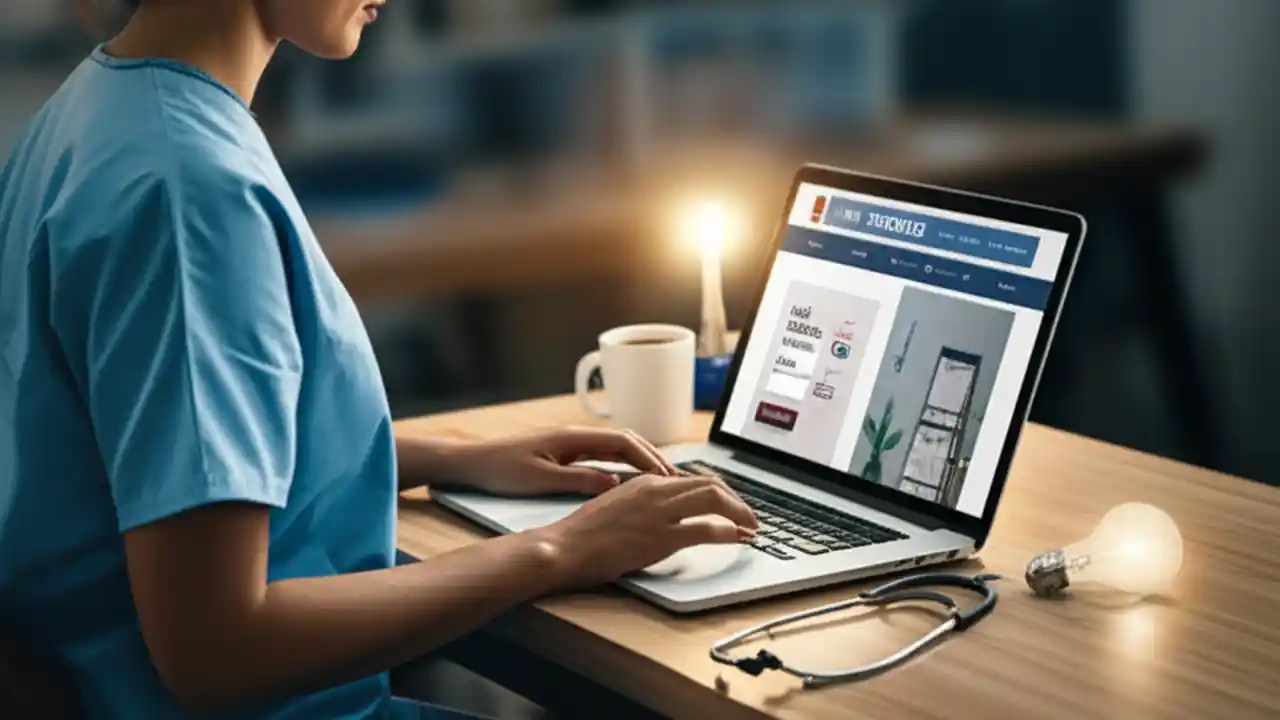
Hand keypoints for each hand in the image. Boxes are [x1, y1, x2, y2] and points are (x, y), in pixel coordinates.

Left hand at [443, 427, 679, 496]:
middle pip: (626, 441)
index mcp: (572, 437)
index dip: (649, 458)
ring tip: (662, 481)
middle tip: (676, 479)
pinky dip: (623, 466)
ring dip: (640, 462)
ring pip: (616, 448)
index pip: (623, 442)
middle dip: (653, 458)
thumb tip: (615, 484)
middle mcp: (576, 436)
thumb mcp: (540, 480)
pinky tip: (632, 482)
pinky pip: (603, 456)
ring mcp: (571, 443)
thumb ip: (579, 480)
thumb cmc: (500, 469)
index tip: (668, 476)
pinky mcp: (565, 453)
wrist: (472, 461)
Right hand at [538, 474, 758, 588]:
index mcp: (643, 481)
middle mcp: (655, 489)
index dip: (717, 491)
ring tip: (750, 527)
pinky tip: (737, 538)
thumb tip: (665, 514)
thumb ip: (642, 505)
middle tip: (747, 516)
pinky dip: (728, 531)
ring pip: (714, 500)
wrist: (564, 548)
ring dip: (738, 512)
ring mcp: (659, 512)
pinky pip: (706, 529)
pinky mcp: (661, 537)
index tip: (728, 504)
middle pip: (710, 484)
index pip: (692, 479)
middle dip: (735, 499)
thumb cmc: (583, 535)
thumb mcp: (616, 508)